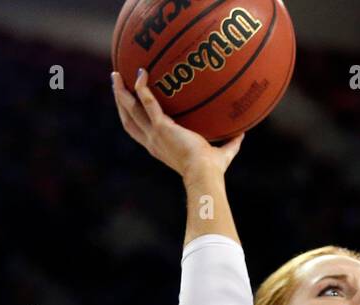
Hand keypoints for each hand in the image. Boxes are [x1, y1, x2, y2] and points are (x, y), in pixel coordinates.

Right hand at [112, 69, 242, 180]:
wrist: (205, 174)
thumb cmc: (212, 171)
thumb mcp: (221, 154)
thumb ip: (230, 143)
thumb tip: (243, 132)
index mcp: (159, 147)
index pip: (140, 131)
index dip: (132, 116)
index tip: (130, 103)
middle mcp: (152, 141)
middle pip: (128, 118)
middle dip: (120, 100)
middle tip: (117, 82)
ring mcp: (154, 134)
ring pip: (130, 109)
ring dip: (121, 92)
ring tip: (116, 75)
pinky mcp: (161, 127)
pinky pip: (147, 102)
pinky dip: (142, 88)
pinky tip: (141, 73)